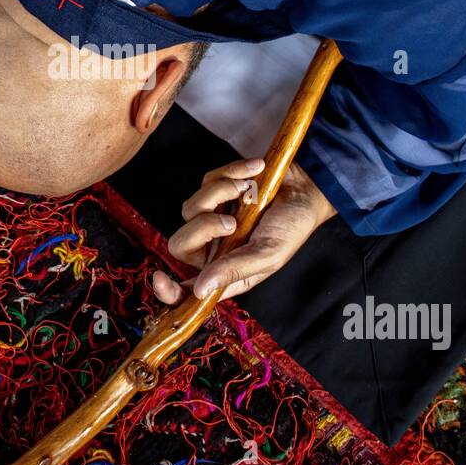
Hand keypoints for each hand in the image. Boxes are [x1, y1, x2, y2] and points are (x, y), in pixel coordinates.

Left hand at [152, 158, 335, 304]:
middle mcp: (214, 248)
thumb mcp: (268, 254)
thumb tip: (200, 291)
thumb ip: (234, 271)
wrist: (305, 187)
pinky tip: (253, 174)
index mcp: (225, 272)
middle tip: (231, 222)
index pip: (188, 290)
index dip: (169, 291)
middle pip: (179, 244)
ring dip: (220, 195)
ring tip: (248, 190)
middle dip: (202, 229)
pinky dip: (231, 174)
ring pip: (189, 209)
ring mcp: (211, 217)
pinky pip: (206, 182)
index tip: (160, 280)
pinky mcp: (215, 190)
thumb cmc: (291, 227)